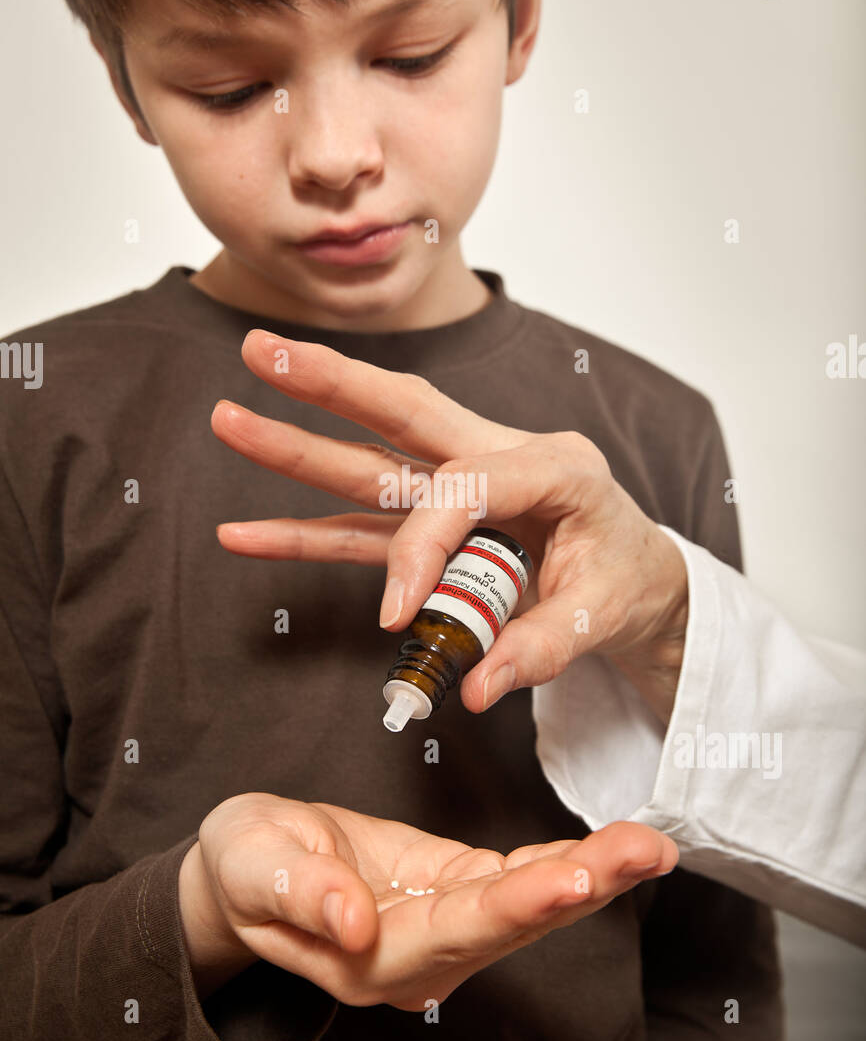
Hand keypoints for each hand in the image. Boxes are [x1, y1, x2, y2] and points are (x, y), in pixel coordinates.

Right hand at [180, 792, 677, 1011]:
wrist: (246, 869)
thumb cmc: (241, 866)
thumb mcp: (249, 865)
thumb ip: (299, 894)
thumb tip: (354, 924)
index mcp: (369, 959)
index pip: (457, 931)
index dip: (520, 904)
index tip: (578, 875)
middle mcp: (420, 956)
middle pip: (513, 924)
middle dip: (585, 886)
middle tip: (648, 852)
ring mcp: (442, 927)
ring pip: (526, 903)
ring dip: (592, 874)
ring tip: (652, 845)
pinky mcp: (451, 889)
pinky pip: (514, 879)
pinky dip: (562, 860)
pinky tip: (609, 848)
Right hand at [210, 332, 688, 723]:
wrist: (642, 580)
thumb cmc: (628, 582)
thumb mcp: (604, 616)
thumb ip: (538, 649)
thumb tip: (476, 687)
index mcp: (555, 467)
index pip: (466, 489)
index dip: (421, 549)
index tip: (396, 615)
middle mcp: (500, 459)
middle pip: (405, 415)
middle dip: (333, 384)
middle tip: (263, 352)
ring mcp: (461, 488)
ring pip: (371, 464)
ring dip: (298, 447)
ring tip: (228, 418)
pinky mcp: (437, 527)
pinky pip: (364, 530)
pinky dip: (306, 533)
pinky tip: (248, 533)